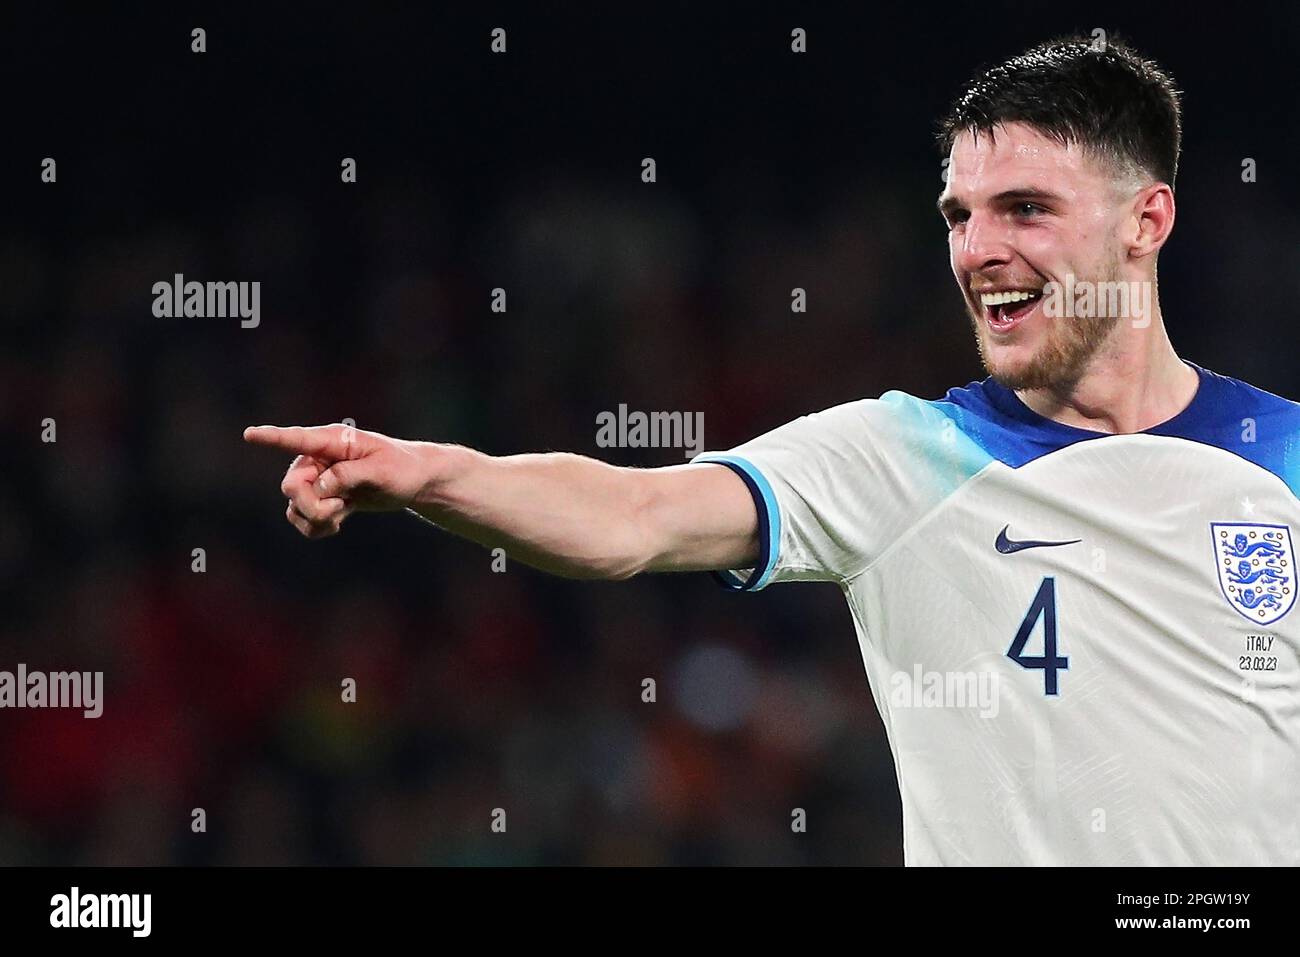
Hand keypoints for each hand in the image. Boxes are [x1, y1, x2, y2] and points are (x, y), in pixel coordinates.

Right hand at [243, 423, 431, 537]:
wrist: (414, 482)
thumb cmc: (402, 468)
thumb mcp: (381, 470)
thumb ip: (349, 475)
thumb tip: (320, 486)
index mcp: (333, 441)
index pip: (297, 439)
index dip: (271, 438)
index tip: (249, 434)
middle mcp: (318, 459)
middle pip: (292, 486)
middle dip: (312, 505)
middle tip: (341, 508)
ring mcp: (317, 479)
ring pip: (295, 506)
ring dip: (316, 519)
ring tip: (343, 514)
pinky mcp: (322, 498)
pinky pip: (302, 519)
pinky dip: (316, 528)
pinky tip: (337, 527)